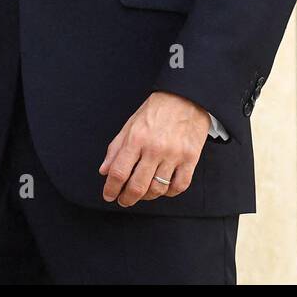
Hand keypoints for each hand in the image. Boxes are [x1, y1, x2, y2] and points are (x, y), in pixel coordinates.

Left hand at [98, 92, 208, 206]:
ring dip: (147, 197)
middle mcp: (154, 148)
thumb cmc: (157, 109)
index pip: (119, 172)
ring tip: (143, 193)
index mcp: (136, 138)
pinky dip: (169, 192)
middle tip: (124, 200)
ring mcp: (174, 154)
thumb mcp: (130, 124)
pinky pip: (179, 186)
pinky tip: (164, 188)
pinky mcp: (191, 158)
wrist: (186, 96)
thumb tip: (104, 171)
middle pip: (137, 186)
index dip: (111, 189)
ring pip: (157, 189)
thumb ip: (116, 148)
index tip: (109, 195)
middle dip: (127, 198)